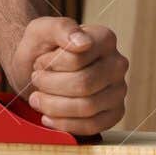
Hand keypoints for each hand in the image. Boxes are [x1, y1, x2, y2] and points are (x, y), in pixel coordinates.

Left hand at [9, 17, 127, 134]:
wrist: (36, 68)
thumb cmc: (41, 47)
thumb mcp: (42, 29)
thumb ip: (61, 28)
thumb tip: (83, 42)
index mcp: (104, 38)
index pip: (77, 59)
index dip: (51, 65)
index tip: (40, 62)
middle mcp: (117, 64)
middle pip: (83, 84)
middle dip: (50, 86)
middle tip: (36, 80)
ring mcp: (118, 90)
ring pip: (87, 107)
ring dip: (53, 105)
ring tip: (37, 98)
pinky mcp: (114, 114)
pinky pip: (92, 126)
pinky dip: (64, 124)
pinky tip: (48, 116)